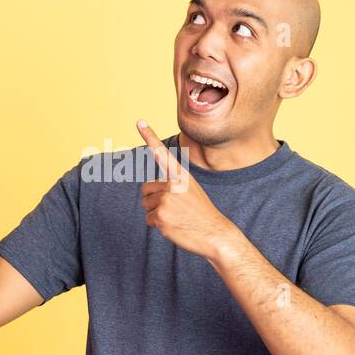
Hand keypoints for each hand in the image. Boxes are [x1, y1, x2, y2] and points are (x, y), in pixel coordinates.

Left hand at [137, 119, 241, 260]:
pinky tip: (174, 226)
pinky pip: (148, 219)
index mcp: (180, 175)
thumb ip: (171, 184)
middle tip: (173, 207)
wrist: (215, 233)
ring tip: (175, 216)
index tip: (139, 121)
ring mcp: (166, 200)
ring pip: (146, 205)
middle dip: (153, 199)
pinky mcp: (161, 216)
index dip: (149, 136)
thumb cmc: (201, 212)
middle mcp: (172, 184)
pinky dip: (158, 225)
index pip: (161, 153)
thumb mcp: (190, 190)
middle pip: (145, 189)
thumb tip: (148, 191)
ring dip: (156, 213)